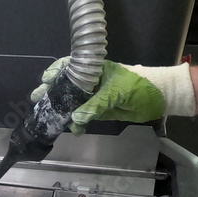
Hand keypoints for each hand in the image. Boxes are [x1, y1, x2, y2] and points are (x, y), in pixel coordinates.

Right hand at [30, 58, 195, 134]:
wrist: (160, 98)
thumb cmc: (139, 86)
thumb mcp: (116, 93)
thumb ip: (95, 106)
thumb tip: (74, 119)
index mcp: (95, 70)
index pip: (70, 67)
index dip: (55, 73)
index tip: (44, 81)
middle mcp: (92, 82)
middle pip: (67, 86)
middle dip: (52, 93)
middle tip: (37, 100)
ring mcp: (96, 97)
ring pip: (74, 103)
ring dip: (63, 111)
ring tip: (50, 119)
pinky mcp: (102, 111)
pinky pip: (85, 116)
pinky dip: (78, 123)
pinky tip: (73, 129)